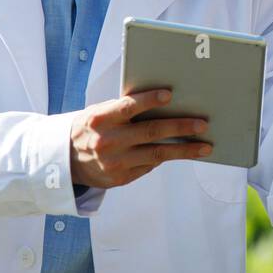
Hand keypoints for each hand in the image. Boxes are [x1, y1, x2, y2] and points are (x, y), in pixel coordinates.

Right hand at [69, 89, 210, 188]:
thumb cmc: (92, 127)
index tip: (170, 95)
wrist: (66, 160)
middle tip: (202, 124)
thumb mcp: (100, 113)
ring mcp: (115, 162)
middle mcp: (108, 141)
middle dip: (180, 127)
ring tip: (205, 146)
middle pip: (150, 132)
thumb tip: (164, 101)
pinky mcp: (121, 178)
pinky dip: (167, 158)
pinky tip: (182, 152)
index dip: (149, 100)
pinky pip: (150, 165)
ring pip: (157, 154)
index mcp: (101, 119)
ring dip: (184, 150)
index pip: (128, 107)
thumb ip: (124, 109)